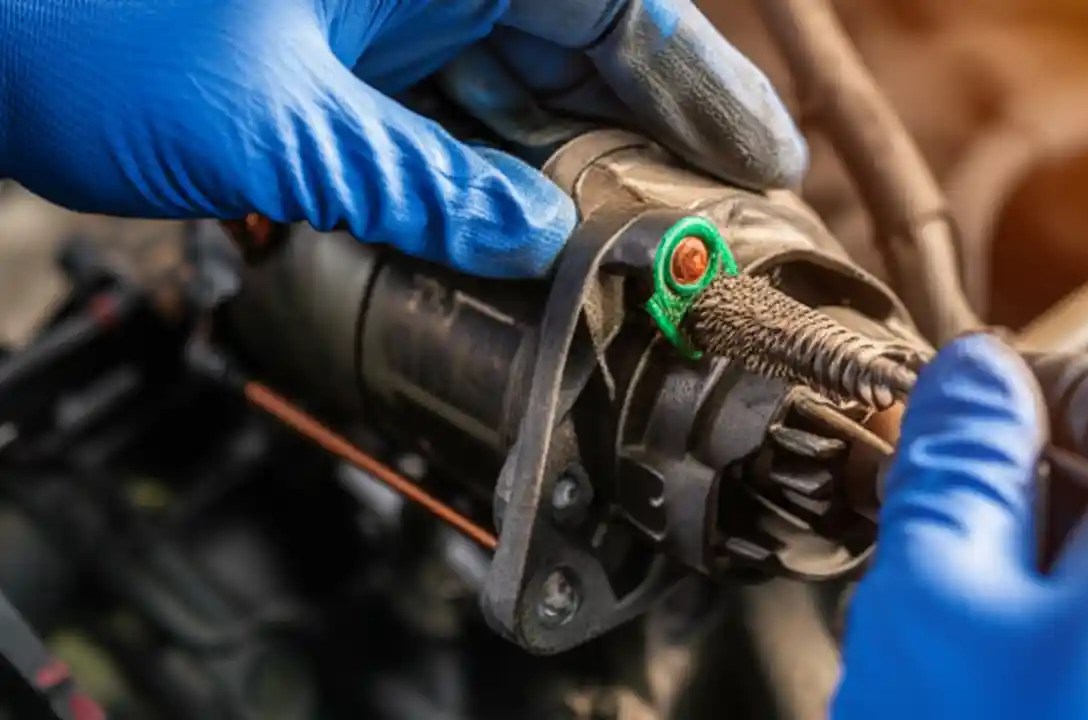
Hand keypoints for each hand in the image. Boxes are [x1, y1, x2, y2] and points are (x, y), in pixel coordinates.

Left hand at [0, 0, 803, 277]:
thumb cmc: (68, 21)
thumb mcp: (265, 122)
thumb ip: (415, 185)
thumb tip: (534, 236)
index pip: (611, 0)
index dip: (699, 82)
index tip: (762, 156)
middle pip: (579, 49)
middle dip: (646, 142)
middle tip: (710, 226)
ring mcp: (379, 16)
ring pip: (518, 93)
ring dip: (572, 174)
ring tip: (641, 252)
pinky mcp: (343, 64)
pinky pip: (448, 122)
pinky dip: (489, 182)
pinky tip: (536, 240)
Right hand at [834, 335, 1087, 719]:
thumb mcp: (937, 599)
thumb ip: (955, 465)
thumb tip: (970, 375)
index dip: (1038, 383)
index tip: (966, 408)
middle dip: (1028, 488)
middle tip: (942, 529)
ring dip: (1045, 569)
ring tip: (967, 627)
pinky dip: (1075, 637)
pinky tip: (1011, 679)